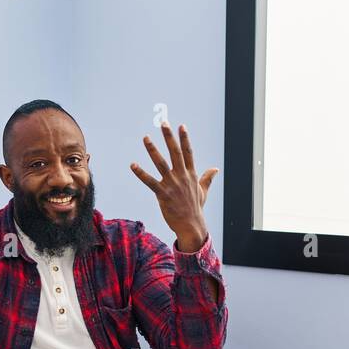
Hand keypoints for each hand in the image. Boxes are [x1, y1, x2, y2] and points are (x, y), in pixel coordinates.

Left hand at [130, 122, 217, 250]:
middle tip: (163, 123)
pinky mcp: (163, 194)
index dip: (185, 139)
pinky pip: (150, 181)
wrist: (191, 225)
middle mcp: (182, 176)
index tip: (181, 126)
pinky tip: (133, 164)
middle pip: (175, 152)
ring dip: (152, 149)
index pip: (188, 152)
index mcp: (191, 175)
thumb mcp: (203, 191)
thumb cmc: (196, 209)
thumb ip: (208, 178)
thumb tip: (215, 169)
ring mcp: (172, 184)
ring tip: (146, 137)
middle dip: (169, 137)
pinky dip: (141, 173)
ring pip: (161, 163)